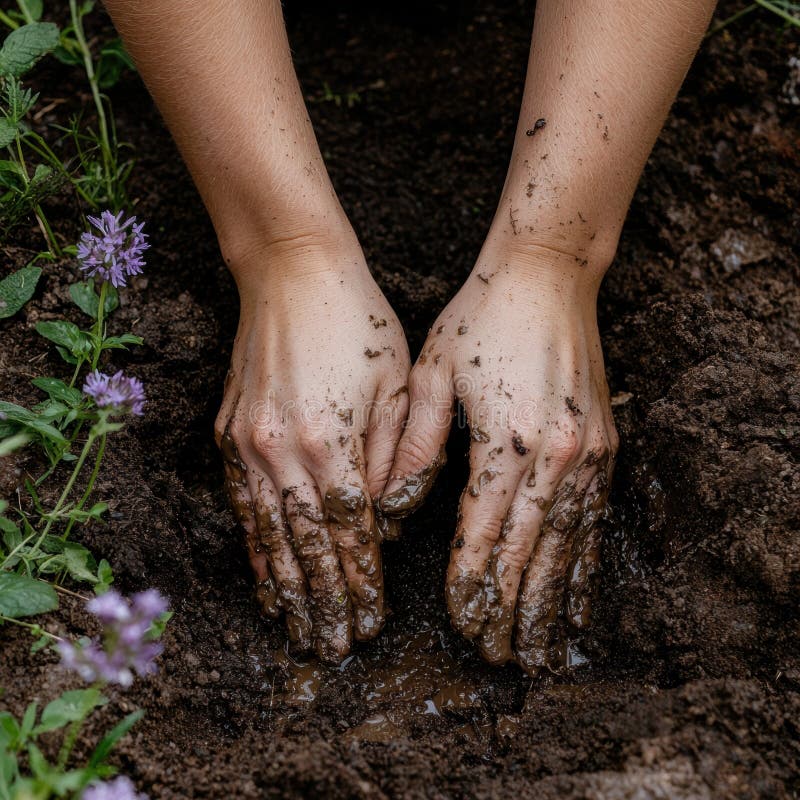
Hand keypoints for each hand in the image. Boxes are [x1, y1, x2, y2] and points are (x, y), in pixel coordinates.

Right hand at [216, 239, 409, 662]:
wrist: (292, 271)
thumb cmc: (358, 322)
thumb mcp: (399, 383)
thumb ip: (397, 458)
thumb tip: (390, 519)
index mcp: (332, 442)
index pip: (349, 532)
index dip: (360, 581)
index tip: (369, 621)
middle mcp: (282, 452)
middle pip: (305, 546)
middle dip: (322, 601)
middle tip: (331, 648)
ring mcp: (248, 444)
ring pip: (267, 534)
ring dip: (283, 588)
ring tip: (294, 630)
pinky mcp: (229, 433)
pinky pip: (241, 505)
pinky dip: (253, 547)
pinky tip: (261, 576)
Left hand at [380, 241, 616, 673]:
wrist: (549, 272)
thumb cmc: (481, 319)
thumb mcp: (433, 373)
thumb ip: (414, 444)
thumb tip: (393, 507)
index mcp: (503, 439)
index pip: (484, 531)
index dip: (473, 582)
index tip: (464, 625)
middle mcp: (553, 454)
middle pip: (532, 550)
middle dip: (516, 608)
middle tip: (506, 657)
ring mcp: (587, 451)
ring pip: (570, 543)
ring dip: (556, 597)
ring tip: (546, 644)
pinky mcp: (604, 443)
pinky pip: (594, 517)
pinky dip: (585, 560)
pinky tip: (580, 589)